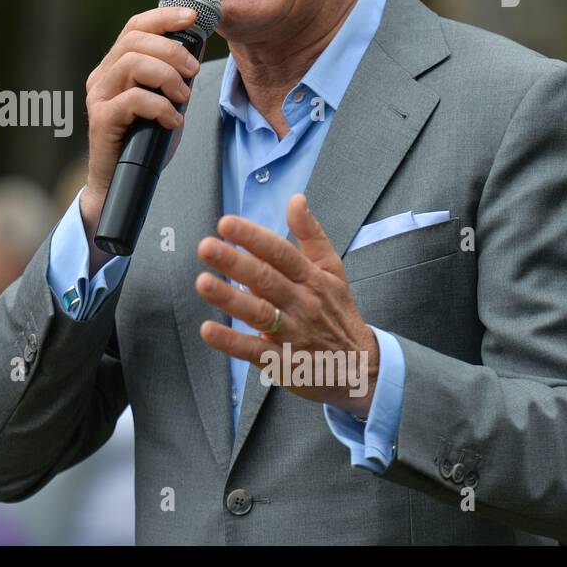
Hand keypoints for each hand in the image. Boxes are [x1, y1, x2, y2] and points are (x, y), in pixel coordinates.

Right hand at [81, 5, 201, 262]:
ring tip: (183, 97)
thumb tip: (198, 45)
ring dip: (167, 76)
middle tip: (193, 72)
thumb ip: (174, 74)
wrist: (121, 183)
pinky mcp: (101, 119)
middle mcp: (102, 76)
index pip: (135, 27)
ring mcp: (99, 97)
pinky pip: (133, 99)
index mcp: (116, 66)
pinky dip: (160, 106)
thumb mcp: (165, 100)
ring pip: (132, 63)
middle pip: (134, 40)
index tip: (193, 18)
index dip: (164, 16)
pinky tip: (172, 121)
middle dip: (172, 51)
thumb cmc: (144, 141)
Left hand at [194, 194, 379, 415]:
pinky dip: (232, 342)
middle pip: (266, 279)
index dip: (253, 237)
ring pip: (259, 313)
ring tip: (203, 282)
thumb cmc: (338, 312)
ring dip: (230, 299)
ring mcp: (293, 333)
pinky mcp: (284, 362)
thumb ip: (311, 234)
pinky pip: (255, 351)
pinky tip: (208, 330)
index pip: (280, 252)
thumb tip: (295, 199)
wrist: (363, 367)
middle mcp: (302, 303)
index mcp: (312, 278)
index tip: (225, 223)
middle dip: (235, 262)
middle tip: (205, 246)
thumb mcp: (333, 270)